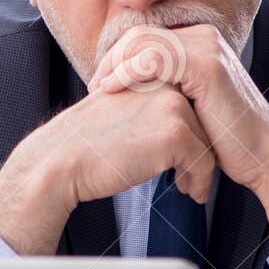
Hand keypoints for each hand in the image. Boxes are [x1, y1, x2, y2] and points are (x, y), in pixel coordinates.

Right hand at [0, 85, 215, 254]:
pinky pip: (205, 162)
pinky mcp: (175, 133)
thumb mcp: (119, 110)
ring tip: (190, 188)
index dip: (191, 133)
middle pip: (202, 122)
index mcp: (150, 75)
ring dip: (202, 171)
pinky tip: (190, 194)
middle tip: (190, 177)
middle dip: (199, 153)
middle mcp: (165, 84)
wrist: (61, 160)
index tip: (186, 159)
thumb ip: (146, 108)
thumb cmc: (84, 144)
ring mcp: (172, 106)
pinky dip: (201, 182)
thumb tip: (169, 128)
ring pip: (208, 143)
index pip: (188, 103)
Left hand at [88, 23, 268, 247]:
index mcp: (200, 43)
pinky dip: (127, 71)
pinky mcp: (206, 65)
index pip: (146, 36)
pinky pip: (154, 57)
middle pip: (141, 34)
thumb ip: (166, 89)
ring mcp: (207, 48)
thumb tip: (128, 89)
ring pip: (144, 41)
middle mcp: (205, 37)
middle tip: (93, 86)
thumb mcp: (188, 107)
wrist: (262, 158)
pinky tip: (110, 89)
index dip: (118, 57)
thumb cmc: (225, 141)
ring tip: (97, 89)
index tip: (100, 84)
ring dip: (115, 64)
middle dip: (112, 57)